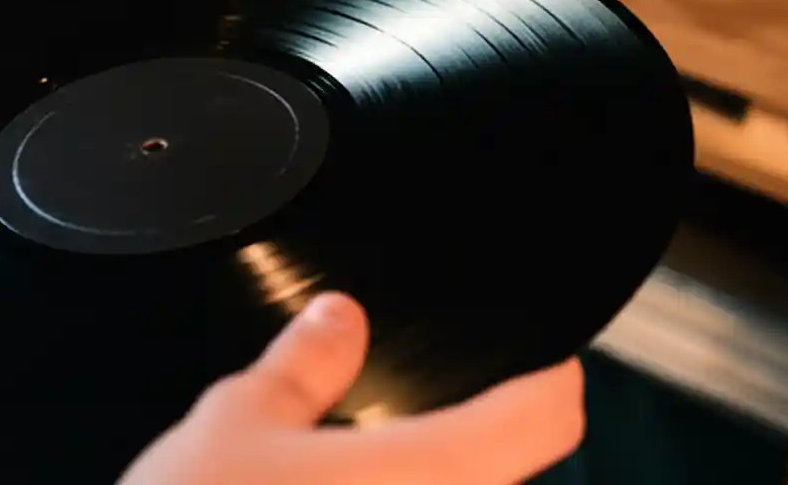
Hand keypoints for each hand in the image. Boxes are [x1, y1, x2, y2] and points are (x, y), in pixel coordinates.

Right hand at [120, 293, 584, 484]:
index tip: (532, 358)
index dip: (545, 373)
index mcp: (438, 472)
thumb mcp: (240, 419)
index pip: (548, 413)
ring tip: (341, 477)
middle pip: (498, 474)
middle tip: (389, 427)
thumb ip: (304, 365)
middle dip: (451, 445)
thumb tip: (337, 319)